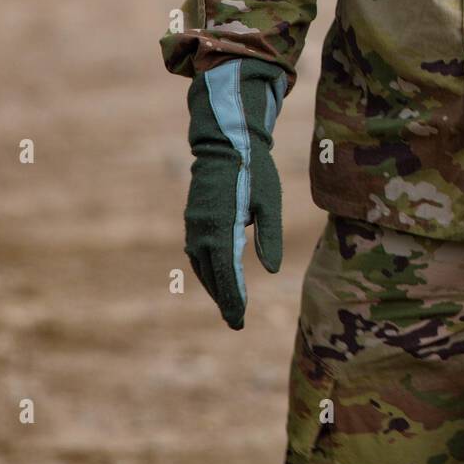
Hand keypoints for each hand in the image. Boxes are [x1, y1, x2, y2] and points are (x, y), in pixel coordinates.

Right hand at [184, 57, 286, 328]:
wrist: (226, 141)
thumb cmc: (254, 170)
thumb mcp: (269, 202)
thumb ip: (269, 237)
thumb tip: (270, 270)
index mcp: (221, 228)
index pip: (227, 274)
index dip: (233, 299)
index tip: (239, 321)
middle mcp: (202, 230)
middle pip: (211, 275)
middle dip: (223, 299)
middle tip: (236, 322)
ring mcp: (194, 224)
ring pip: (201, 265)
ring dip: (214, 286)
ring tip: (228, 305)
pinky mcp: (193, 218)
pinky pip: (197, 252)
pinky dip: (207, 268)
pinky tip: (217, 276)